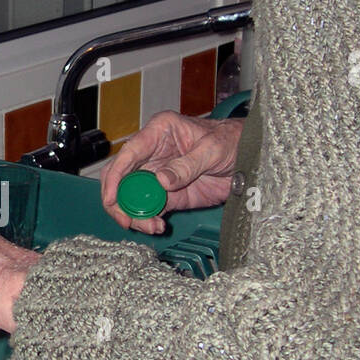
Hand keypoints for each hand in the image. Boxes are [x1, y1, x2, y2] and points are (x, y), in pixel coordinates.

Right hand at [101, 111, 244, 232]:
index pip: (128, 153)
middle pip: (120, 178)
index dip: (115, 176)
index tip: (112, 197)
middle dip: (118, 201)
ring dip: (134, 215)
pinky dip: (147, 220)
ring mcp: (156, 176)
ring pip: (131, 197)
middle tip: (127, 220)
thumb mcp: (212, 150)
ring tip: (150, 226)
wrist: (248, 158)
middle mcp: (151, 154)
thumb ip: (187, 166)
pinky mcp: (166, 195)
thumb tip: (161, 181)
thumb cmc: (231, 141)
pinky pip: (147, 209)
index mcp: (158, 133)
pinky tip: (157, 226)